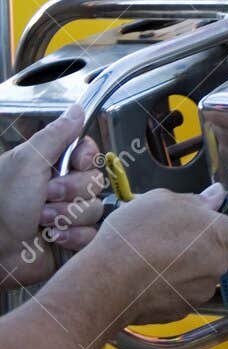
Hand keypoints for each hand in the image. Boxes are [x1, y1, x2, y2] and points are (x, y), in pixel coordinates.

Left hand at [0, 106, 105, 287]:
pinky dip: (73, 237)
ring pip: (96, 208)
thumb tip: (77, 109)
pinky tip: (53, 236)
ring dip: (67, 215)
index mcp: (49, 165)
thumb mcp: (27, 162)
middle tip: (45, 196)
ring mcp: (68, 214)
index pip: (88, 152)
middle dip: (71, 191)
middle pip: (95, 180)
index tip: (74, 163)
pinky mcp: (73, 239)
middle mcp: (61, 188)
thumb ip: (56, 134)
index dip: (86, 158)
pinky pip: (93, 234)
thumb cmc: (2, 205)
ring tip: (42, 220)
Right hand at [90, 184, 227, 326]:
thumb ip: (196, 200)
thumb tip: (216, 196)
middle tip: (172, 238)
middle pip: (220, 257)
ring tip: (153, 257)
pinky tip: (146, 277)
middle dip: (201, 249)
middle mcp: (217, 266)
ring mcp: (201, 292)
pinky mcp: (182, 311)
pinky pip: (181, 295)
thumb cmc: (135, 236)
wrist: (108, 281)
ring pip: (200, 277)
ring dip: (184, 269)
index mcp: (220, 234)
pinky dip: (169, 288)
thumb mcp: (162, 200)